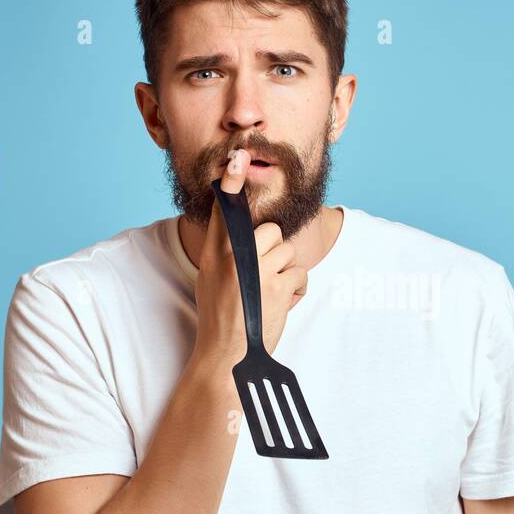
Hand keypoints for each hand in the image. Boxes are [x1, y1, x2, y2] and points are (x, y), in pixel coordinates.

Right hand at [190, 148, 308, 367]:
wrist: (228, 355)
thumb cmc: (222, 315)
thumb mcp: (214, 277)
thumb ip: (227, 248)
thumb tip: (248, 228)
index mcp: (214, 254)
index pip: (224, 212)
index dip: (231, 183)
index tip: (237, 157)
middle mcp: (232, 258)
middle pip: (269, 230)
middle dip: (272, 252)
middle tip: (258, 278)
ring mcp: (256, 271)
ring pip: (286, 251)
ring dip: (283, 273)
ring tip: (266, 294)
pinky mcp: (277, 287)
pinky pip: (299, 273)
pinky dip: (295, 289)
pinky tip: (278, 304)